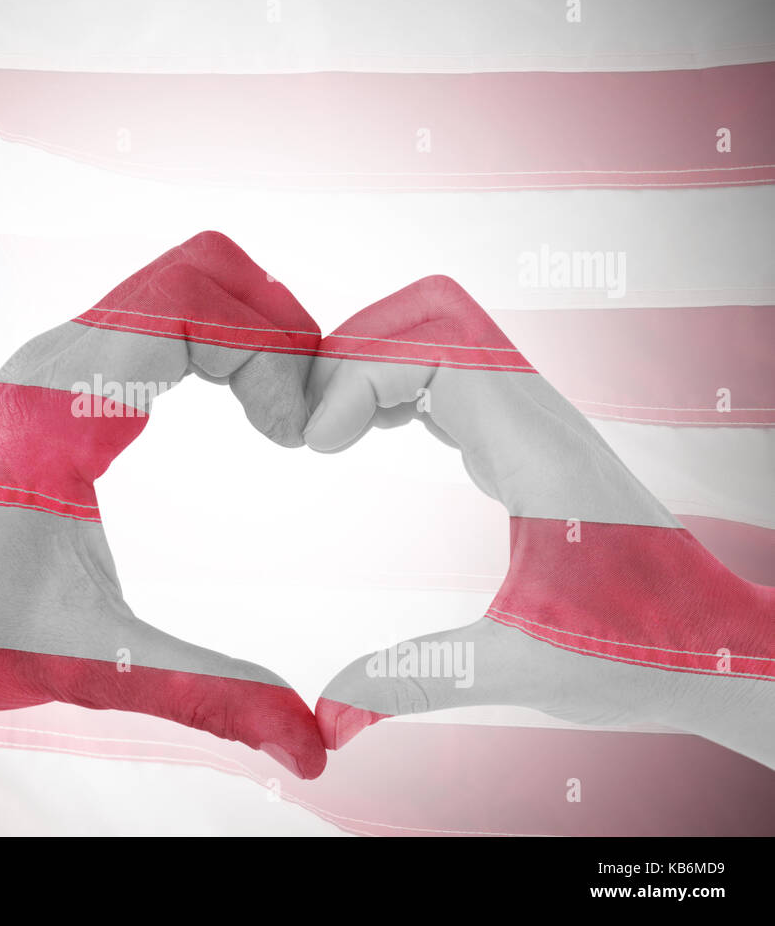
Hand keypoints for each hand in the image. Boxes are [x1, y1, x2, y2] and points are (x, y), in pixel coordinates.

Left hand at [0, 232, 325, 834]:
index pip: (195, 307)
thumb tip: (313, 751)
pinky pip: (152, 316)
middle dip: (275, 328)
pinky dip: (212, 340)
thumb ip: (210, 693)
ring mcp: (50, 360)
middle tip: (302, 421)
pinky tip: (235, 409)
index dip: (274, 354)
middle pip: (198, 271)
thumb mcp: (90, 661)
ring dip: (245, 332)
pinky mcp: (52, 378)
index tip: (298, 436)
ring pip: (175, 286)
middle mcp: (55, 356)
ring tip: (278, 420)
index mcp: (66, 400)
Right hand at [303, 275, 774, 766]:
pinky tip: (369, 437)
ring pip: (441, 336)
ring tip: (326, 435)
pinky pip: (451, 376)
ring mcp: (532, 424)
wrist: (721, 649)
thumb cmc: (645, 652)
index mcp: (537, 451)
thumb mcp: (521, 671)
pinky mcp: (525, 443)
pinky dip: (396, 389)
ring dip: (373, 367)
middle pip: (432, 314)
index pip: (434, 346)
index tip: (314, 444)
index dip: (357, 374)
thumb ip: (415, 682)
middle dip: (355, 351)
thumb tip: (323, 715)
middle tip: (310, 426)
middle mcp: (537, 418)